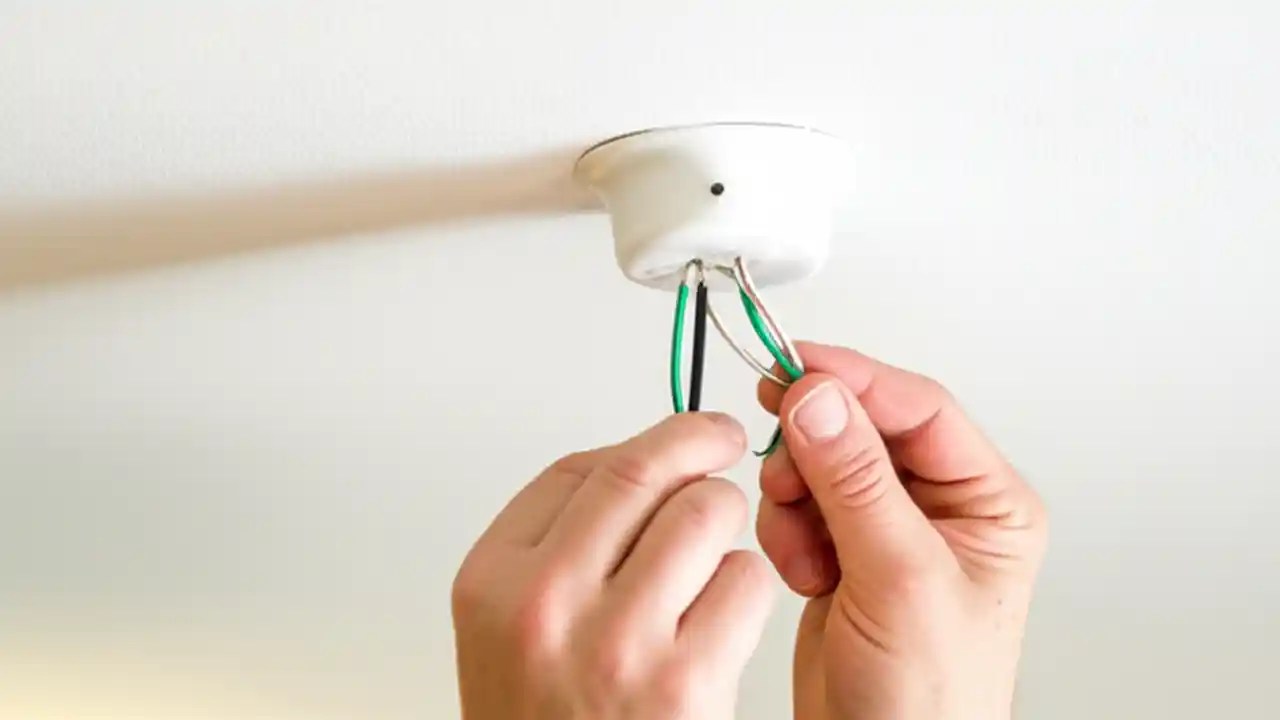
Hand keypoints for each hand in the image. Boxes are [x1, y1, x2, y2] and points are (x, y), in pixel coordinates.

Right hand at [452, 412, 774, 718]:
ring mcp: (615, 643)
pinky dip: (748, 589)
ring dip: (725, 525)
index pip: (576, 468)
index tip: (674, 439)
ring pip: (705, 513)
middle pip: (642, 471)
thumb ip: (553, 543)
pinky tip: (725, 616)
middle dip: (697, 446)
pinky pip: (744, 581)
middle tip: (718, 444)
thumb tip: (637, 465)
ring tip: (712, 556)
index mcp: (492, 581)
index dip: (642, 442)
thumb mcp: (509, 627)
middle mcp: (545, 604)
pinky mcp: (684, 683)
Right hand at [755, 344, 1047, 719]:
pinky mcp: (843, 552)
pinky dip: (786, 531)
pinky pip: (798, 503)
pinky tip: (804, 574)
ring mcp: (886, 530)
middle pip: (862, 427)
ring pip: (821, 462)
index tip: (794, 368)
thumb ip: (858, 482)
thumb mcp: (901, 581)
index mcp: (986, 502)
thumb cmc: (931, 702)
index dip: (854, 381)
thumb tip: (819, 399)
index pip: (919, 408)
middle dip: (815, 449)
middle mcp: (939, 508)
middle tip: (784, 469)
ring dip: (796, 497)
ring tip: (806, 550)